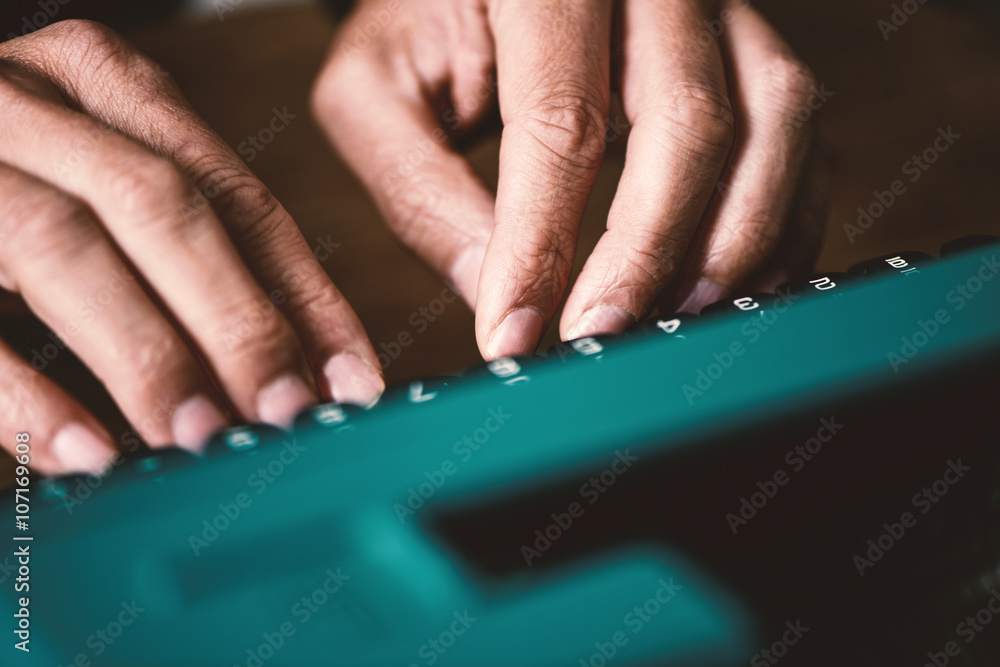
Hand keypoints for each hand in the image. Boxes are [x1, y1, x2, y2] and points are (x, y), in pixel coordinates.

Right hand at [0, 20, 382, 473]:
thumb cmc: (16, 175)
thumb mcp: (112, 183)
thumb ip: (199, 252)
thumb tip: (305, 363)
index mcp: (103, 83)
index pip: (237, 194)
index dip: (304, 292)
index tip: (350, 375)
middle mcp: (29, 103)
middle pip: (161, 206)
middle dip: (236, 320)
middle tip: (285, 412)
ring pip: (65, 246)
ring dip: (147, 355)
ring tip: (202, 437)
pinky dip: (30, 394)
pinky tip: (88, 451)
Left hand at [313, 0, 831, 358]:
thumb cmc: (427, 18)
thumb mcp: (376, 88)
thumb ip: (414, 186)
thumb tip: (492, 294)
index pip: (561, 120)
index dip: (542, 243)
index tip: (515, 335)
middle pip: (691, 123)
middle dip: (648, 254)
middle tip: (599, 339)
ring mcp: (721, 5)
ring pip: (777, 123)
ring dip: (735, 243)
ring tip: (673, 321)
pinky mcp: (753, 46)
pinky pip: (804, 135)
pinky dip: (780, 222)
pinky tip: (729, 285)